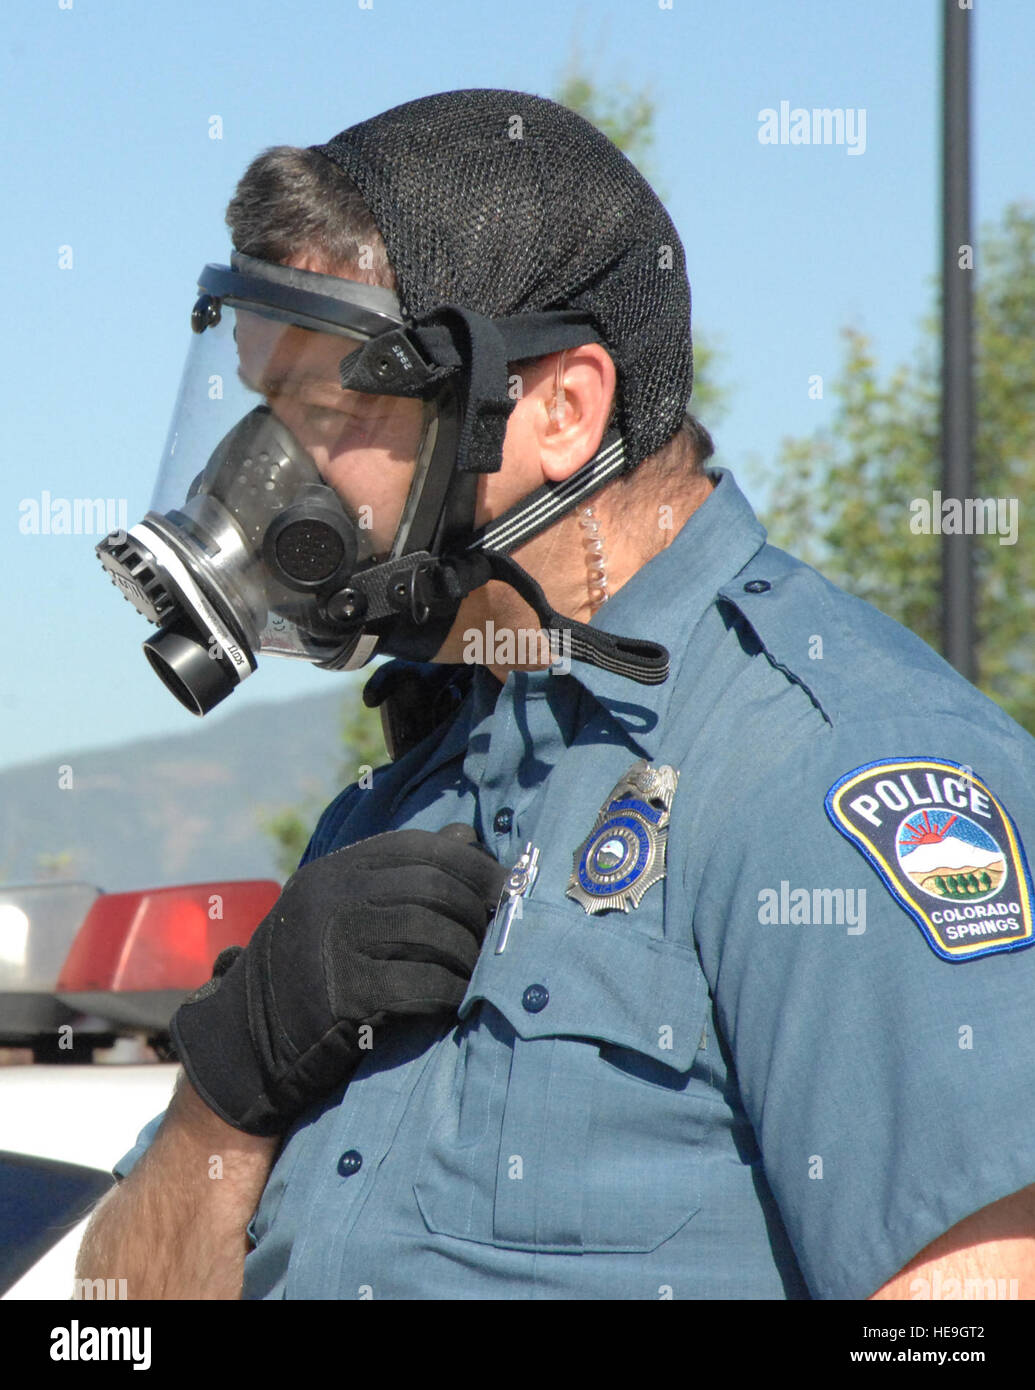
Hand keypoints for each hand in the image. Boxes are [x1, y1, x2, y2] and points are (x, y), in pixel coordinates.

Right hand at [170, 824, 506, 1134]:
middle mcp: (330, 898)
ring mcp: (332, 945)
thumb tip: (466, 836)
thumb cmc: (310, 972)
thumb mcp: (342, 909)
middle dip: (475, 912)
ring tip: (478, 971)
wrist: (244, 1042)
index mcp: (334, 871)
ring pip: (429, 934)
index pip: (418, 848)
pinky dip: (448, 992)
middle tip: (498, 935)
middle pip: (430, 888)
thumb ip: (399, 874)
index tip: (504, 887)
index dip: (471, 865)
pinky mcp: (341, 997)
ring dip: (467, 955)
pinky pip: (418, 986)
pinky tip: (455, 1000)